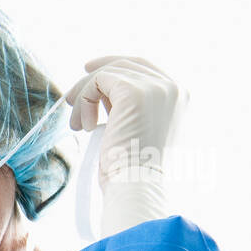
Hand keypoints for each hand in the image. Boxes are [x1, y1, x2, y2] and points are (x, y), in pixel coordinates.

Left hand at [64, 56, 184, 185]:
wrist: (136, 185)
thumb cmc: (131, 169)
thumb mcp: (136, 130)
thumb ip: (128, 108)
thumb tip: (102, 92)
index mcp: (179, 97)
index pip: (143, 69)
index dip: (114, 67)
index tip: (89, 71)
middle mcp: (172, 88)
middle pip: (125, 65)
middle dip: (94, 78)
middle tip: (71, 97)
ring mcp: (155, 87)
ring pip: (108, 72)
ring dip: (84, 96)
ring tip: (76, 125)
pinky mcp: (133, 91)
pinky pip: (98, 79)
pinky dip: (84, 99)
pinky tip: (83, 126)